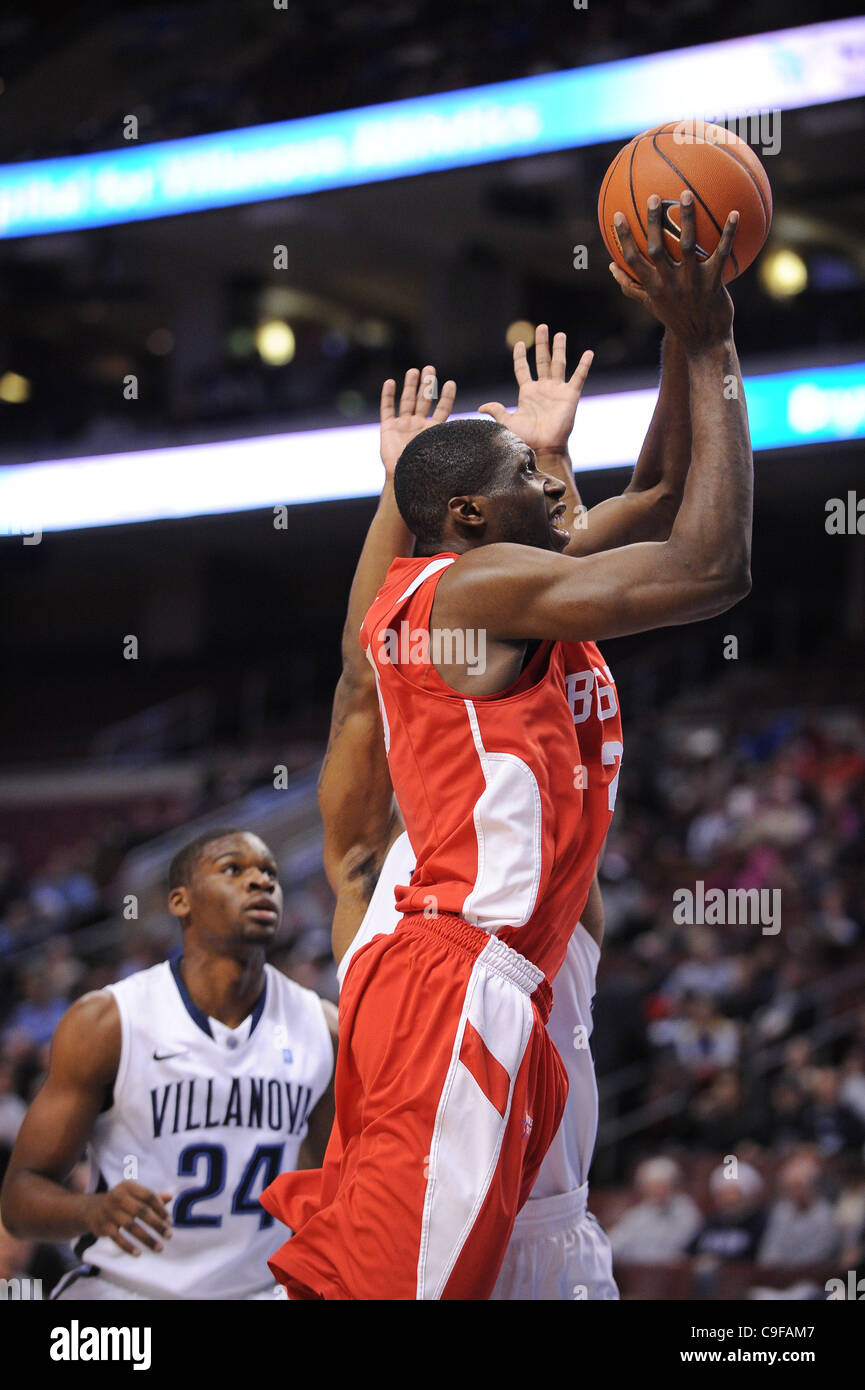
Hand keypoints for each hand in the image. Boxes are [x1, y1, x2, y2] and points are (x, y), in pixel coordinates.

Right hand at [86, 1180, 172, 1255]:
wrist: (91, 1209)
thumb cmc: (121, 1202)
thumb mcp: (134, 1195)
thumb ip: (152, 1197)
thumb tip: (170, 1196)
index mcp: (128, 1186)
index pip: (148, 1196)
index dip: (161, 1208)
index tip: (170, 1222)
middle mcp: (118, 1196)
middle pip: (141, 1211)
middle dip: (157, 1224)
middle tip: (169, 1236)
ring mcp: (109, 1211)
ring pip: (131, 1226)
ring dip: (147, 1238)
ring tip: (159, 1248)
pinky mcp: (102, 1226)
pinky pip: (117, 1238)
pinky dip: (128, 1246)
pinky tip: (139, 1254)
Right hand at [380, 366, 456, 478]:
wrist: (405, 479)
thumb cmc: (426, 468)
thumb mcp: (442, 448)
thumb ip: (452, 434)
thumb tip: (468, 422)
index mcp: (432, 430)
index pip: (441, 409)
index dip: (446, 397)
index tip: (450, 383)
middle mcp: (418, 425)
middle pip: (423, 400)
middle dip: (427, 384)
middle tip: (430, 368)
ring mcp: (402, 425)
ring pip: (406, 401)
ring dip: (410, 386)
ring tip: (414, 371)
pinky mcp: (388, 428)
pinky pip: (387, 409)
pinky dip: (388, 396)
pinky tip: (390, 382)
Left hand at [478, 324, 593, 453]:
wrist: (544, 447)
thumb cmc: (526, 437)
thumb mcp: (508, 422)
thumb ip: (496, 411)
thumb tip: (480, 407)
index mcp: (527, 392)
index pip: (523, 369)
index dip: (520, 357)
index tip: (519, 344)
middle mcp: (543, 388)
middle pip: (542, 360)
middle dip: (541, 344)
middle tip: (542, 327)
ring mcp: (557, 390)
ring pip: (558, 364)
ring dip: (559, 349)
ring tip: (559, 334)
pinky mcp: (570, 395)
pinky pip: (578, 377)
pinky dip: (584, 365)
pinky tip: (588, 353)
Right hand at [610, 192, 736, 352]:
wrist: (704, 341)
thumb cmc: (676, 319)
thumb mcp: (650, 304)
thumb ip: (631, 285)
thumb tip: (612, 266)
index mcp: (652, 287)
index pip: (633, 259)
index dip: (624, 237)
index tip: (618, 214)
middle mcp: (669, 283)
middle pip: (657, 248)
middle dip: (653, 222)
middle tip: (654, 197)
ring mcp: (691, 282)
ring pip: (687, 245)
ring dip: (687, 219)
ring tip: (686, 195)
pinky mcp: (713, 282)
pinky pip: (721, 253)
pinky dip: (729, 233)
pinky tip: (735, 213)